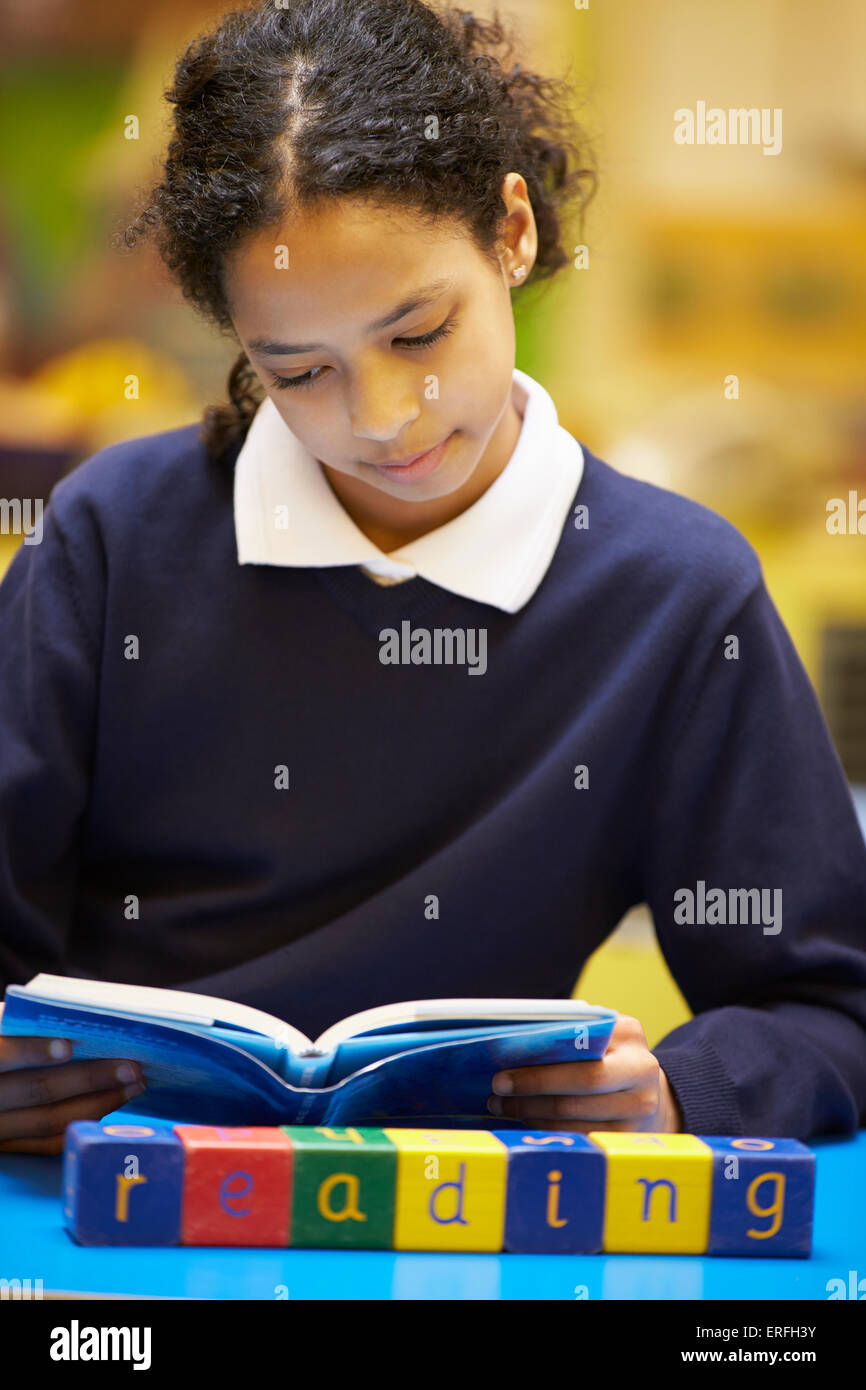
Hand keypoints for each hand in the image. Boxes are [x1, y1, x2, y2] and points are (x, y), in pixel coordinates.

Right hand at [0, 1002, 146, 1154]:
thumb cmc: (3, 1041)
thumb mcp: (4, 1027)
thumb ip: (26, 1026)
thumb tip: (83, 1023)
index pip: (2, 1056)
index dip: (33, 1051)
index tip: (69, 1045)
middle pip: (37, 1091)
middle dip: (89, 1079)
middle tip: (132, 1067)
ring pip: (48, 1121)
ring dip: (97, 1103)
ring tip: (133, 1085)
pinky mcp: (8, 1147)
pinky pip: (47, 1143)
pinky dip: (81, 1123)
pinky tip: (110, 1105)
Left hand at [487, 1013, 684, 1132]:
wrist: (649, 1092)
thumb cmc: (606, 1057)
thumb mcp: (596, 1036)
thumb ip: (566, 1035)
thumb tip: (511, 1047)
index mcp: (628, 1034)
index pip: (580, 1048)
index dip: (539, 1064)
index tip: (501, 1073)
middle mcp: (642, 1069)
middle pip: (581, 1082)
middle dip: (532, 1090)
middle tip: (497, 1093)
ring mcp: (640, 1107)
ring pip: (576, 1115)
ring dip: (532, 1113)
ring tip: (504, 1107)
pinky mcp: (629, 1136)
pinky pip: (581, 1136)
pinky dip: (549, 1129)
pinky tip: (528, 1121)